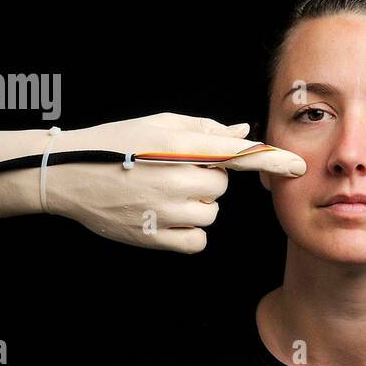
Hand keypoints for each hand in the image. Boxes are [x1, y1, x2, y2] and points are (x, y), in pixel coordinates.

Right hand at [45, 112, 305, 252]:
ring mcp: (165, 210)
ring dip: (195, 206)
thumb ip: (204, 130)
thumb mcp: (157, 125)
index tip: (298, 166)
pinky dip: (188, 233)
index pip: (236, 154)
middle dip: (204, 179)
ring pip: (210, 213)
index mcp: (178, 145)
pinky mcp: (156, 237)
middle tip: (171, 173)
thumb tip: (242, 133)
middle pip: (221, 186)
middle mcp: (175, 177)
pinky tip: (165, 218)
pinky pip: (197, 241)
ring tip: (161, 195)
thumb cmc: (115, 145)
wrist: (68, 175)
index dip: (271, 160)